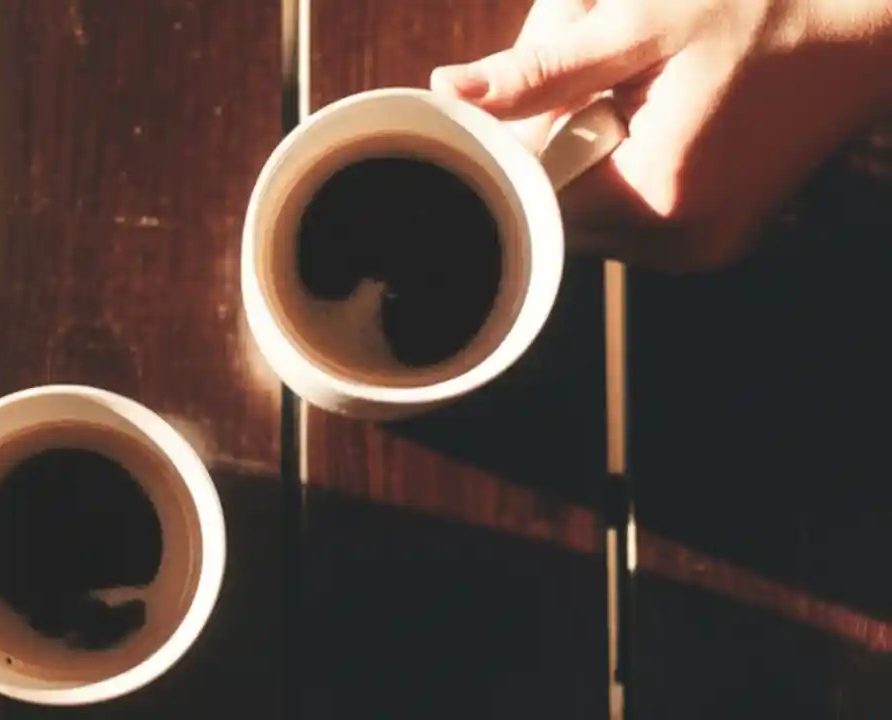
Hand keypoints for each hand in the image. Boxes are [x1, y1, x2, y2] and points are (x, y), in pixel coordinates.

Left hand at [431, 0, 891, 270]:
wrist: (873, 24)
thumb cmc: (769, 6)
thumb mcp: (642, 23)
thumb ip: (540, 70)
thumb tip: (452, 93)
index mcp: (656, 198)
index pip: (528, 196)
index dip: (508, 142)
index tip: (514, 92)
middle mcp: (678, 245)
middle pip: (556, 204)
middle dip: (551, 135)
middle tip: (593, 60)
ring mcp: (700, 249)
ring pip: (590, 205)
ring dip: (585, 145)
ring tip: (635, 82)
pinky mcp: (712, 237)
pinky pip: (631, 207)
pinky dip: (621, 159)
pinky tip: (653, 109)